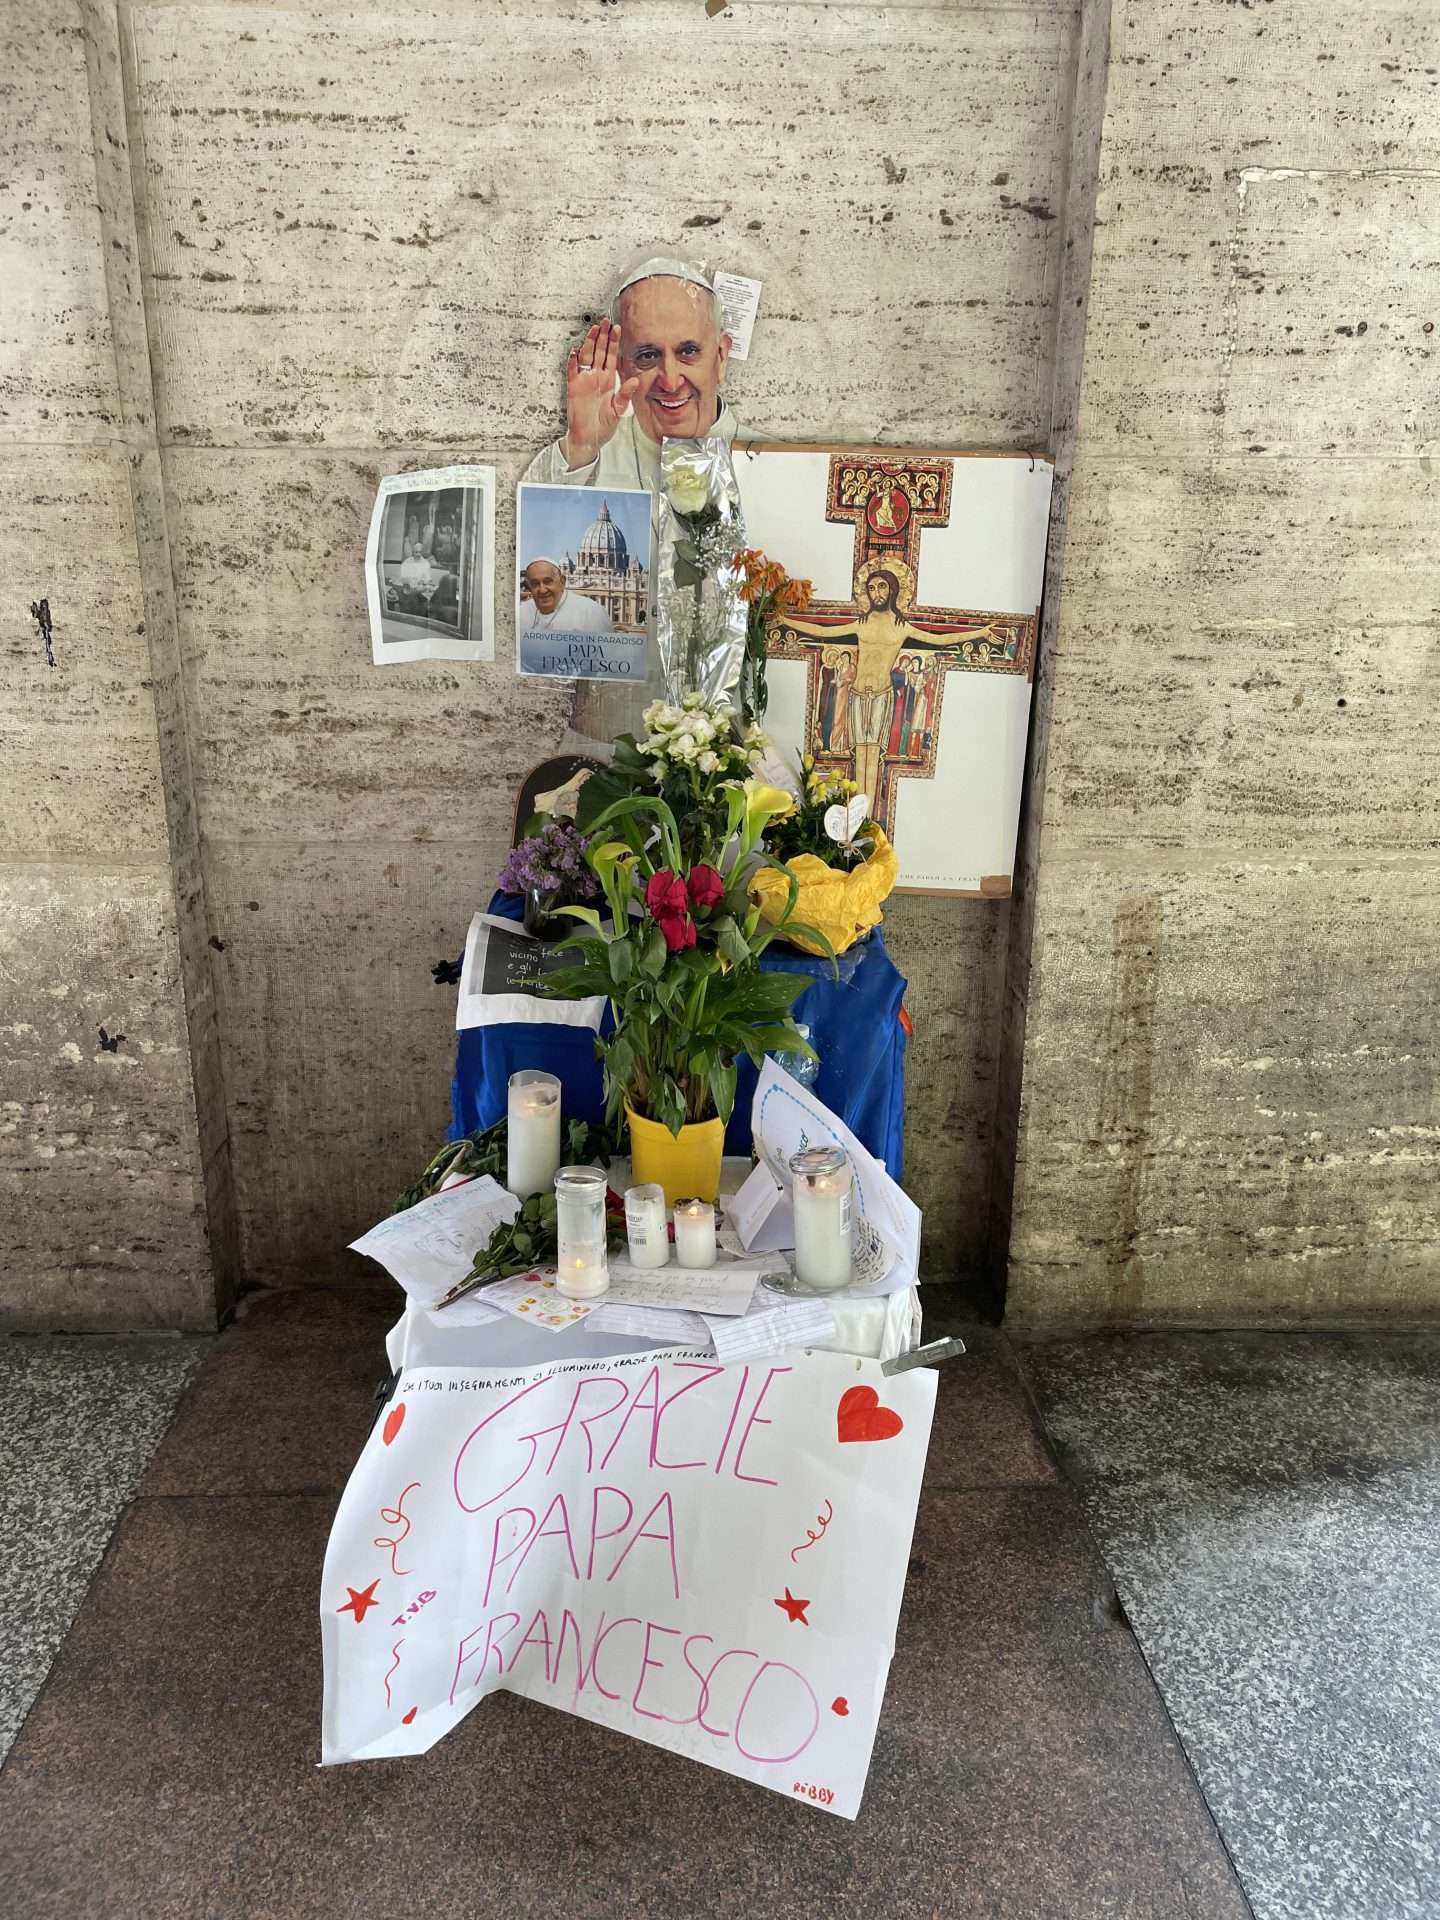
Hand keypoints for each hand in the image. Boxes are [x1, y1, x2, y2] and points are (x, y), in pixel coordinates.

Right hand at [561, 320, 640, 468]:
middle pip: (599, 351)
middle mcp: (597, 377)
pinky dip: (573, 362)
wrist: (589, 438)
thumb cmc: (604, 426)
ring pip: (586, 356)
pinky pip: (572, 371)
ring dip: (589, 343)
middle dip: (602, 336)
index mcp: (609, 380)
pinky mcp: (573, 387)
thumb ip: (625, 395)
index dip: (614, 343)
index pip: (611, 357)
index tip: (617, 329)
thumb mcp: (618, 411)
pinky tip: (575, 352)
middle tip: (605, 322)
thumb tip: (635, 381)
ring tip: (593, 329)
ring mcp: (584, 380)